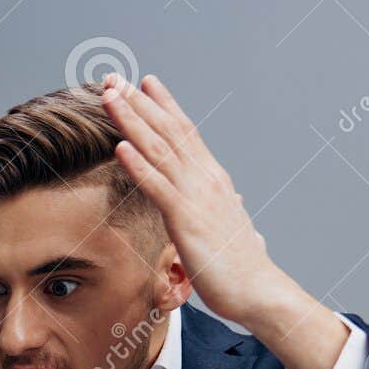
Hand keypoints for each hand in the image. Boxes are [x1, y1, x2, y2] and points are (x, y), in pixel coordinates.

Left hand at [101, 73, 346, 368]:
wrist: (258, 290)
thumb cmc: (239, 265)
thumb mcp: (227, 226)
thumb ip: (223, 206)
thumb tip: (231, 196)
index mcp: (212, 179)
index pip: (184, 133)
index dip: (161, 105)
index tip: (141, 82)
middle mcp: (206, 179)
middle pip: (168, 131)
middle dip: (138, 103)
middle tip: (112, 78)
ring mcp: (197, 197)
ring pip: (159, 150)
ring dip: (132, 122)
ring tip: (110, 97)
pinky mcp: (188, 220)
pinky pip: (158, 188)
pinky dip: (138, 165)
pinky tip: (120, 147)